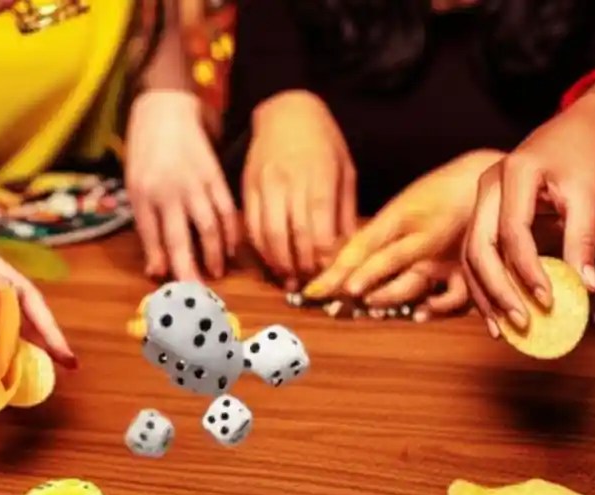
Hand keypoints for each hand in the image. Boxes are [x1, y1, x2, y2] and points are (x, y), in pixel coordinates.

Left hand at [126, 90, 238, 280]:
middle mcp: (167, 192)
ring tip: (216, 273)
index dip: (162, 264)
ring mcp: (193, 183)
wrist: (165, 109)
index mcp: (142, 195)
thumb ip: (146, 226)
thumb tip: (154, 268)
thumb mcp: (135, 187)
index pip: (152, 239)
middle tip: (196, 294)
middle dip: (188, 270)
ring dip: (213, 254)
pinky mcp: (214, 176)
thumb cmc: (145, 151)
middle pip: (179, 240)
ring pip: (208, 228)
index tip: (169, 287)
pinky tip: (231, 248)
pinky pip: (225, 210)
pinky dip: (230, 232)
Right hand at [243, 91, 356, 289]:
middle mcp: (289, 181)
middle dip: (301, 266)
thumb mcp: (345, 170)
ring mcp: (264, 185)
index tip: (328, 272)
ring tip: (290, 278)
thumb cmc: (324, 141)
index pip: (319, 226)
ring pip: (268, 236)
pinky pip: (251, 227)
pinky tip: (272, 261)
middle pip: (292, 236)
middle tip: (310, 283)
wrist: (286, 111)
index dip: (322, 256)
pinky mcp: (247, 188)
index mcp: (319, 176)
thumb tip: (347, 250)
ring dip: (279, 263)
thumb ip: (345, 211)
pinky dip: (261, 250)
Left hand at [304, 150, 502, 317]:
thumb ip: (371, 234)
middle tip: (334, 304)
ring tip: (369, 305)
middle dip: (353, 287)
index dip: (335, 272)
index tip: (312, 291)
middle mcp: (420, 237)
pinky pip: (454, 296)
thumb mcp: (401, 207)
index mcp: (400, 217)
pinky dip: (437, 307)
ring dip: (386, 297)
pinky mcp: (468, 270)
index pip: (360, 246)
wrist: (487, 179)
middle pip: (380, 264)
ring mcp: (444, 255)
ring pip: (410, 282)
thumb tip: (332, 256)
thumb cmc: (440, 193)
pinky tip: (419, 313)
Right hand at [462, 79, 594, 336]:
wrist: (578, 126)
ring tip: (502, 329)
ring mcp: (482, 198)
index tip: (549, 301)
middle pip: (479, 246)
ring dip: (485, 294)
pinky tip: (497, 312)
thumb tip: (588, 288)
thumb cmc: (585, 156)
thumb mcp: (590, 195)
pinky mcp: (485, 212)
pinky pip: (477, 253)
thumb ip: (584, 241)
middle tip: (520, 323)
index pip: (513, 232)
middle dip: (497, 290)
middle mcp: (488, 185)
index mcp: (515, 173)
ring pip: (471, 254)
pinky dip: (485, 283)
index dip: (528, 270)